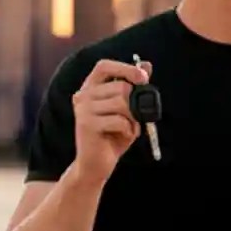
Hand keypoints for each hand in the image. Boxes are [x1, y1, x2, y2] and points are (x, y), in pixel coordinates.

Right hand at [71, 58, 152, 182]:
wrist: (96, 165)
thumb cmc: (113, 136)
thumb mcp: (127, 110)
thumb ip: (134, 87)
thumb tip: (147, 65)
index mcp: (90, 88)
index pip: (104, 66)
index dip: (125, 68)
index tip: (143, 78)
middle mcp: (83, 96)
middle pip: (121, 87)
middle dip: (136, 104)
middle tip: (135, 119)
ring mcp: (83, 110)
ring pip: (122, 103)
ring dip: (133, 119)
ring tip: (129, 129)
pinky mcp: (87, 125)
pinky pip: (120, 121)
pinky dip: (129, 130)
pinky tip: (123, 136)